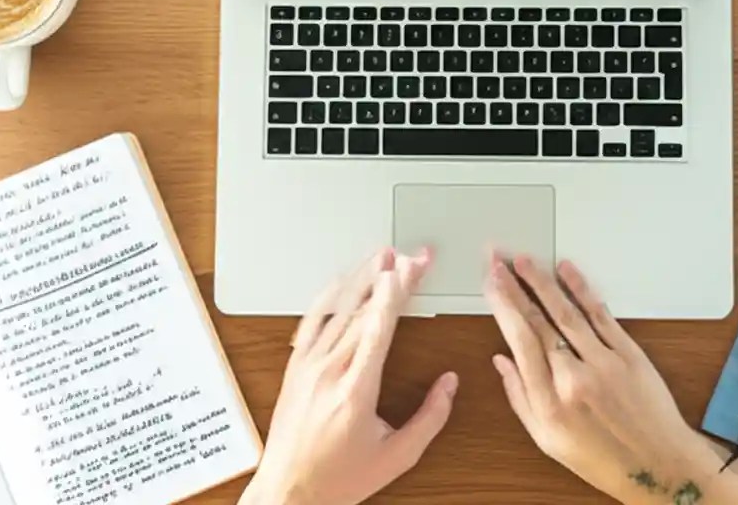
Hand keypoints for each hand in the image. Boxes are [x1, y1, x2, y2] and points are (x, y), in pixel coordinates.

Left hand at [241, 249, 457, 504]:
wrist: (288, 492)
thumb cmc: (338, 479)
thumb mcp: (396, 457)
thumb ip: (429, 419)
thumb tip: (449, 385)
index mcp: (355, 391)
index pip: (378, 328)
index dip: (395, 293)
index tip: (409, 269)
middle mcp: (328, 372)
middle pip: (363, 311)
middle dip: (390, 279)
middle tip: (412, 257)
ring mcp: (307, 367)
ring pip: (337, 310)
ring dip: (361, 280)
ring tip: (381, 256)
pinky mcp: (295, 368)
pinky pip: (310, 322)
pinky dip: (328, 297)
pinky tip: (341, 282)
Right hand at [485, 254, 737, 503]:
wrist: (659, 465)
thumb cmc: (603, 458)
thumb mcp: (547, 440)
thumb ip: (520, 397)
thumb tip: (501, 360)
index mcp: (549, 402)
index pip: (519, 341)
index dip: (502, 306)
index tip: (490, 282)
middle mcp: (574, 379)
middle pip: (537, 321)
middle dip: (513, 286)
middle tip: (497, 259)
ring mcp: (604, 363)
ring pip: (566, 313)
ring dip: (542, 282)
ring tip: (524, 260)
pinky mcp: (629, 354)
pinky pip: (601, 315)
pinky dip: (582, 290)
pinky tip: (566, 271)